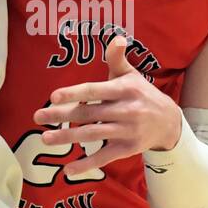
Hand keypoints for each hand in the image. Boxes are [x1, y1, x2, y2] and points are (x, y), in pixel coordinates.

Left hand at [33, 35, 181, 177]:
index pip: (94, 91)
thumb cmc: (142, 95)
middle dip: (61, 116)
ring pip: (92, 135)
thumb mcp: (132, 75)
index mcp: (125, 90)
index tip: (53, 96)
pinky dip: (86, 165)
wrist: (169, 123)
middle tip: (38, 117)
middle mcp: (127, 110)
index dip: (73, 93)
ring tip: (46, 138)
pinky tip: (68, 169)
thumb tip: (116, 38)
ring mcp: (127, 131)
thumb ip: (118, 59)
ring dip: (67, 137)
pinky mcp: (128, 149)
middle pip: (88, 113)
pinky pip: (104, 157)